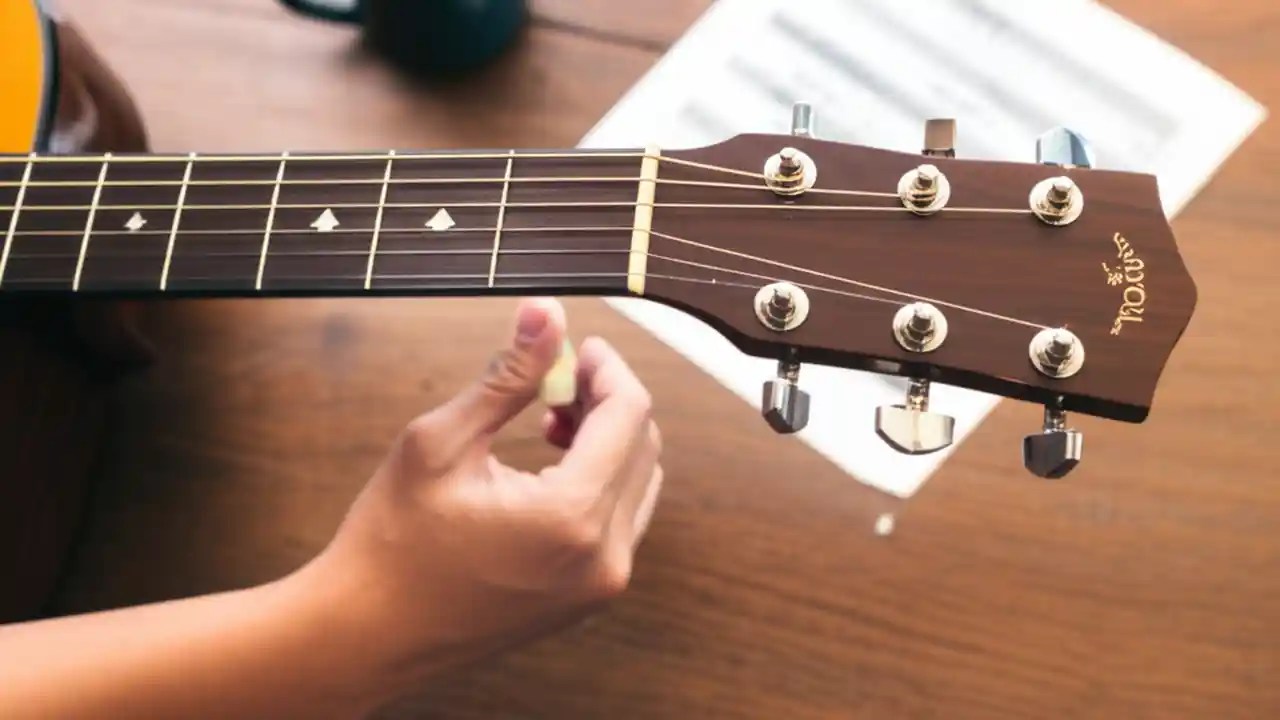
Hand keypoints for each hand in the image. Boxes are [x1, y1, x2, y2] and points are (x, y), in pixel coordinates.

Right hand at [302, 297, 662, 694]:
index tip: (575, 346)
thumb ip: (508, 375)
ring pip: (639, 480)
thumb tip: (548, 313)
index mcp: (571, 517)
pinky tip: (550, 464)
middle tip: (555, 377)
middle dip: (605, 399)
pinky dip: (600, 478)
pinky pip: (622, 517)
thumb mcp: (441, 441)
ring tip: (547, 419)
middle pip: (643, 444)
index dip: (607, 367)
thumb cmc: (393, 539)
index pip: (629, 414)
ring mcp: (602, 583)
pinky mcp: (591, 595)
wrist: (370, 634)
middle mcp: (603, 557)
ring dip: (607, 438)